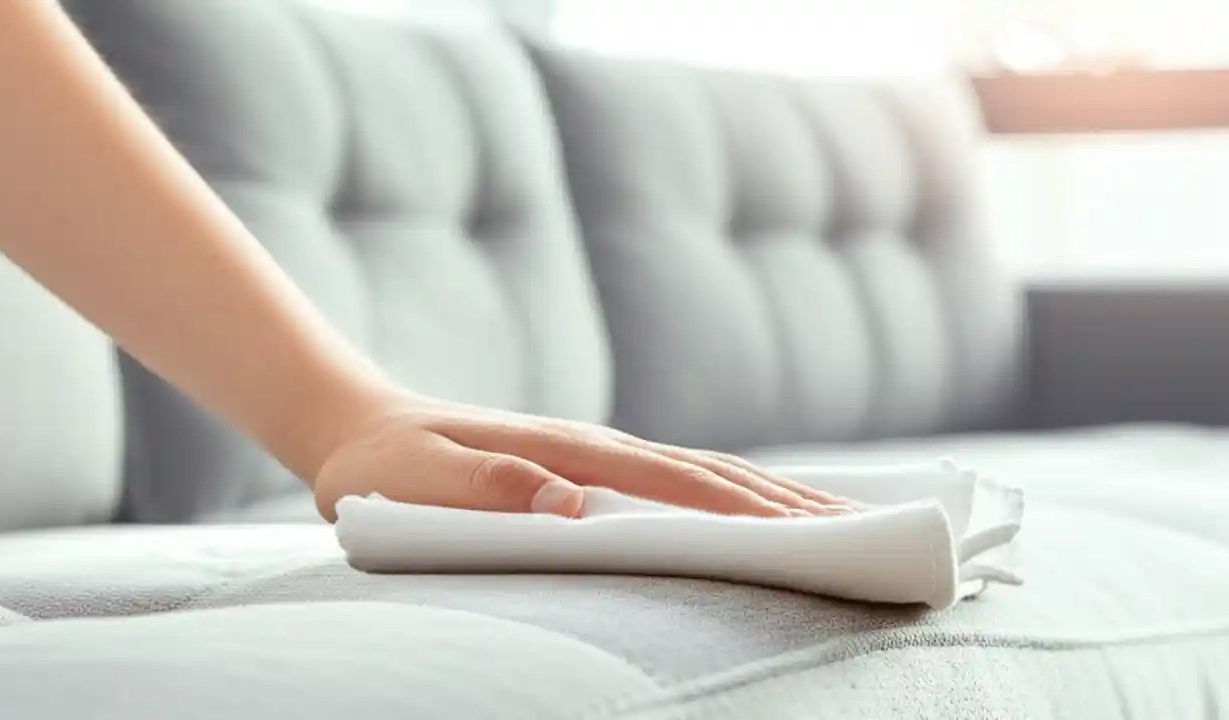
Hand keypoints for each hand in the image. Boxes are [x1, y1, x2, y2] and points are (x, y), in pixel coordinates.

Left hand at [311, 393, 854, 521]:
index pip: (672, 483)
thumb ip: (491, 488)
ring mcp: (598, 453)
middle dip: (791, 505)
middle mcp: (596, 446)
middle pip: (713, 473)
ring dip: (776, 498)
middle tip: (869, 532)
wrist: (359, 424)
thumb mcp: (418, 481)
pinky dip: (734, 496)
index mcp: (568, 451)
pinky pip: (680, 482)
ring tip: (842, 521)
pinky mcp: (591, 467)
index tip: (807, 535)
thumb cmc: (384, 465)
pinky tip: (759, 512)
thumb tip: (576, 506)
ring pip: (706, 473)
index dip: (741, 512)